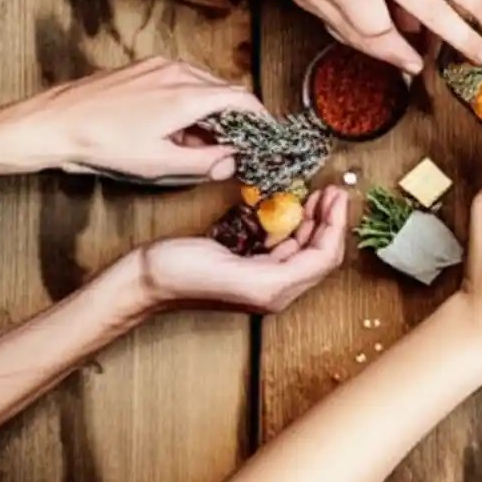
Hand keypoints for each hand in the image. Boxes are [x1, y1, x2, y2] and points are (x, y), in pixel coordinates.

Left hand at [12, 57, 264, 180]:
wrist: (54, 123)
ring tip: (200, 140)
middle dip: (234, 117)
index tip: (267, 132)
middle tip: (234, 143)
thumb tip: (231, 161)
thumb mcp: (159, 163)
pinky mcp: (143, 67)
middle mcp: (177, 73)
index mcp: (187, 96)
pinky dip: (189, 100)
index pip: (241, 99)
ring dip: (210, 110)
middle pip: (223, 90)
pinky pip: (180, 80)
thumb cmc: (102, 144)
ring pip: (202, 85)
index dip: (260, 116)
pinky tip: (174, 126)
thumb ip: (203, 162)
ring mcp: (158, 66)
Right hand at [136, 187, 347, 312]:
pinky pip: (284, 246)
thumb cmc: (180, 274)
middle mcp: (275, 290)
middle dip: (330, 221)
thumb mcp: (235, 269)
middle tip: (333, 190)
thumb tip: (317, 252)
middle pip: (319, 253)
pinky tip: (292, 207)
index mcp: (275, 292)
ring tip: (318, 194)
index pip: (324, 258)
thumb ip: (279, 268)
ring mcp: (263, 279)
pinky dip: (293, 225)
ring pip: (304, 248)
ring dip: (314, 221)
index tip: (337, 195)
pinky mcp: (250, 267)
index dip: (335, 225)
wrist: (144, 280)